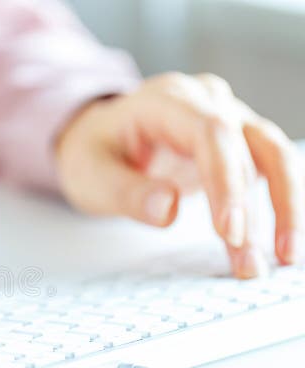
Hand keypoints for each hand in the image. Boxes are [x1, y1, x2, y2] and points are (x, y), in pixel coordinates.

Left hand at [56, 72, 303, 277]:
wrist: (98, 140)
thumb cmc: (93, 153)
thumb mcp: (89, 173)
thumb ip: (125, 191)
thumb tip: (168, 210)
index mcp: (167, 99)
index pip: (211, 132)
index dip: (225, 181)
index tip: (228, 230)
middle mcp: (207, 101)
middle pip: (249, 147)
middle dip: (253, 210)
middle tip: (250, 262)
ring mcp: (229, 119)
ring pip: (274, 157)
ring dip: (284, 209)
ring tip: (282, 258)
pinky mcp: (240, 144)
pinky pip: (272, 170)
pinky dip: (281, 206)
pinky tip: (282, 242)